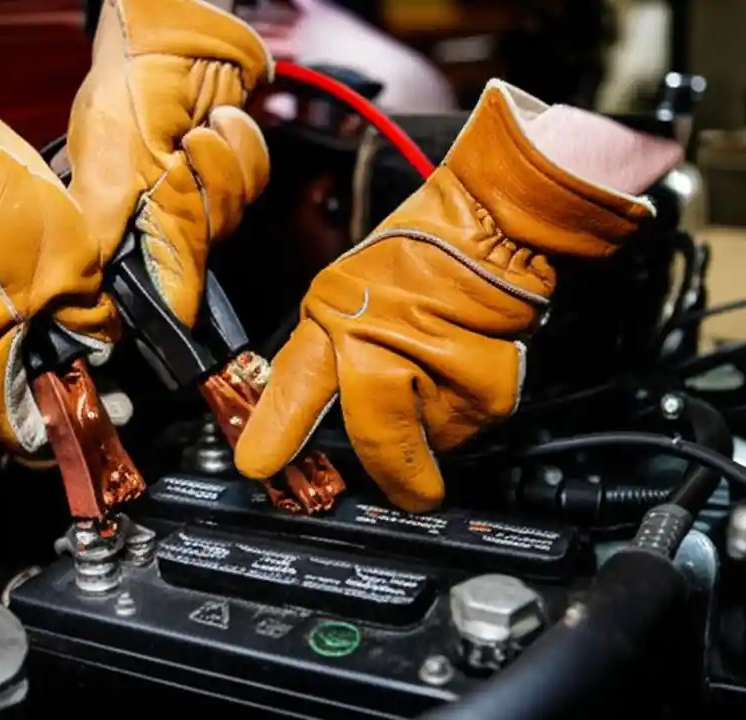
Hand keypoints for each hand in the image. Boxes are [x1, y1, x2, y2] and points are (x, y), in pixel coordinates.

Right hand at [66, 0, 273, 326]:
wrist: (170, 32)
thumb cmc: (128, 88)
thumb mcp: (107, 161)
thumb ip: (105, 229)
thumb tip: (95, 300)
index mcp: (123, 222)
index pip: (153, 286)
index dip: (170, 299)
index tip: (181, 312)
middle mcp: (160, 214)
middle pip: (199, 249)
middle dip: (197, 198)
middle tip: (181, 156)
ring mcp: (199, 191)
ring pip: (231, 213)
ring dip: (221, 165)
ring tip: (197, 131)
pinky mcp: (233, 165)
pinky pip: (254, 179)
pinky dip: (242, 145)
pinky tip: (220, 121)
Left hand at [234, 80, 674, 511]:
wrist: (487, 230)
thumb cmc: (411, 262)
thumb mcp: (340, 296)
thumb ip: (321, 358)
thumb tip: (291, 420)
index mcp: (337, 323)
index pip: (299, 384)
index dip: (277, 428)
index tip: (258, 465)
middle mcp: (384, 347)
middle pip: (378, 440)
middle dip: (390, 474)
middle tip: (408, 493)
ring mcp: (438, 369)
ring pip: (429, 441)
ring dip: (430, 432)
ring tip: (434, 379)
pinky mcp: (487, 388)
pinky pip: (469, 430)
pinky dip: (464, 415)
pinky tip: (460, 374)